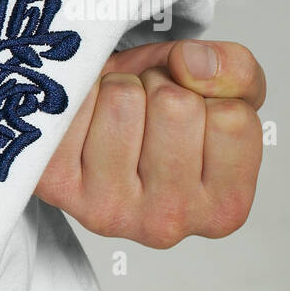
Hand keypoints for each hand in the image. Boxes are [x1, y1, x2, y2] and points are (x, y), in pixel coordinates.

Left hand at [36, 40, 265, 247]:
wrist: (89, 125)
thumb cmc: (157, 114)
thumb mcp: (219, 90)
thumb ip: (236, 72)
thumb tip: (192, 67)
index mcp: (223, 209)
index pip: (232, 118)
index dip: (206, 95)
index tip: (188, 114)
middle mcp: (166, 223)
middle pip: (176, 105)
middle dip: (161, 86)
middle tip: (146, 109)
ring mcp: (105, 209)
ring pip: (123, 99)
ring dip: (120, 87)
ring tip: (114, 115)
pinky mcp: (53, 184)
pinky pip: (76, 101)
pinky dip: (81, 90)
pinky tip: (81, 119)